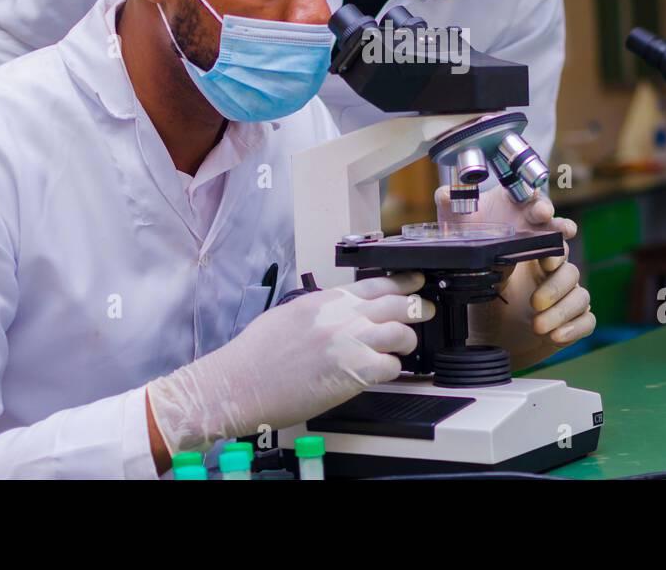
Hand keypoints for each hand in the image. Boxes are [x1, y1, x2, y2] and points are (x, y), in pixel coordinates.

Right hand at [146, 271, 432, 459]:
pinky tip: (385, 372)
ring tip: (405, 347)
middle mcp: (341, 317)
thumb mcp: (289, 315)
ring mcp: (349, 343)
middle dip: (417, 307)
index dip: (402, 282)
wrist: (239, 382)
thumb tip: (337, 312)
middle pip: (396, 303)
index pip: (375, 283)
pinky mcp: (353, 372)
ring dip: (407, 341)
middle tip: (426, 310)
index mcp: (325, 301)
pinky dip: (393, 369)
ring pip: (401, 333)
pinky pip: (391, 367)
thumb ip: (320, 310)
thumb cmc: (255, 355)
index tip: (415, 283)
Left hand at [435, 185, 593, 367]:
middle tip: (545, 265)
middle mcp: (548, 257)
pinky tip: (554, 334)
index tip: (542, 213)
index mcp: (527, 235)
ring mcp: (564, 285)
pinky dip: (572, 326)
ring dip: (557, 298)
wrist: (490, 328)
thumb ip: (453, 217)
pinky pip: (585, 316)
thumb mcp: (463, 248)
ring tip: (536, 318)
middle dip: (558, 255)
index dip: (544, 211)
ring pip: (575, 282)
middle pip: (563, 248)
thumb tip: (443, 194)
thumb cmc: (481, 282)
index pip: (542, 215)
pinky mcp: (572, 313)